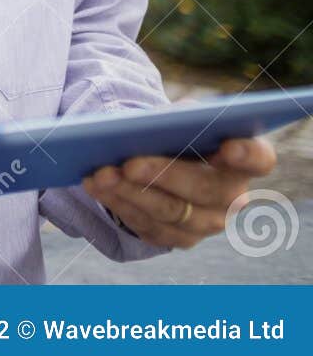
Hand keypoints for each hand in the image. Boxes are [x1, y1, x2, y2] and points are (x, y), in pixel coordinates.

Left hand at [82, 137, 277, 248]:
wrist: (164, 163)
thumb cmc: (176, 135)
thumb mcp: (180, 119)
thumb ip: (177, 118)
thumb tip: (152, 124)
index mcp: (244, 160)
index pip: (259, 159)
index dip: (247, 153)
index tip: (228, 145)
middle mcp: (233, 197)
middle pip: (204, 189)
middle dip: (162, 174)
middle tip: (128, 163)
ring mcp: (208, 223)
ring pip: (170, 212)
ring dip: (130, 192)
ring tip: (100, 173)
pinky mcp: (179, 238)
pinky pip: (148, 226)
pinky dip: (119, 204)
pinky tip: (96, 186)